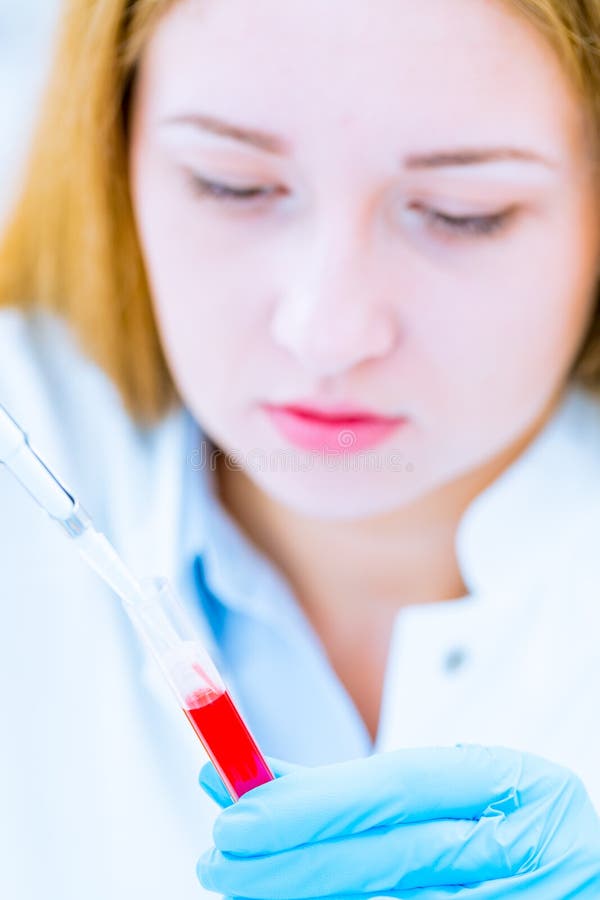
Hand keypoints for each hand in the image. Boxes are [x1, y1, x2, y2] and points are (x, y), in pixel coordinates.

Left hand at [196, 744, 599, 898]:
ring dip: (307, 891)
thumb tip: (258, 777)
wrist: (578, 877)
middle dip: (295, 854)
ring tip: (245, 881)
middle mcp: (534, 850)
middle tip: (222, 850)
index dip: (318, 796)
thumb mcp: (452, 791)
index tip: (240, 804)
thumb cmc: (504, 827)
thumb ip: (359, 787)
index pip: (405, 786)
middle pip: (395, 855)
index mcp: (524, 789)